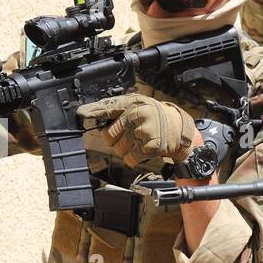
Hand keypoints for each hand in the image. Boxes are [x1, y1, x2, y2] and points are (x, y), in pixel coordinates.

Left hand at [77, 93, 195, 169]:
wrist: (180, 129)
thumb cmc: (155, 118)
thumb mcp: (138, 107)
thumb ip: (117, 111)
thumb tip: (90, 116)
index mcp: (132, 103)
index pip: (108, 107)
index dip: (93, 112)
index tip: (82, 114)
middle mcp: (138, 114)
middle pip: (109, 135)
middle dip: (115, 140)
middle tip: (128, 137)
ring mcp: (145, 130)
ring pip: (119, 149)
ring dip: (125, 150)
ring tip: (138, 143)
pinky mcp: (151, 145)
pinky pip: (130, 158)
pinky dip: (133, 159)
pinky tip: (142, 151)